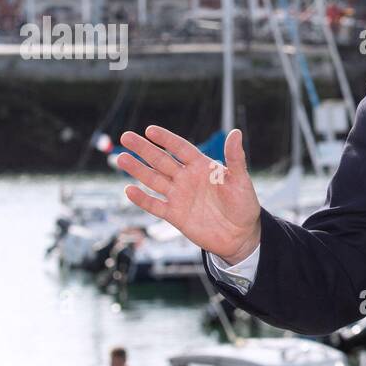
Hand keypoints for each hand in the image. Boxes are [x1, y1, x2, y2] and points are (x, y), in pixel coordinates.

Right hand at [116, 126, 261, 263]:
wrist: (241, 236)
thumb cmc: (244, 205)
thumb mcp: (241, 180)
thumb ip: (235, 158)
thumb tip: (235, 132)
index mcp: (202, 166)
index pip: (180, 148)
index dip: (166, 139)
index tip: (149, 130)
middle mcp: (187, 178)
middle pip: (162, 160)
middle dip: (144, 149)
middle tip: (126, 137)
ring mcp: (179, 196)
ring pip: (154, 180)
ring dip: (138, 170)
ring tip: (121, 158)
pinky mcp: (175, 215)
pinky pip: (155, 205)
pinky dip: (142, 199)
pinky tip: (129, 190)